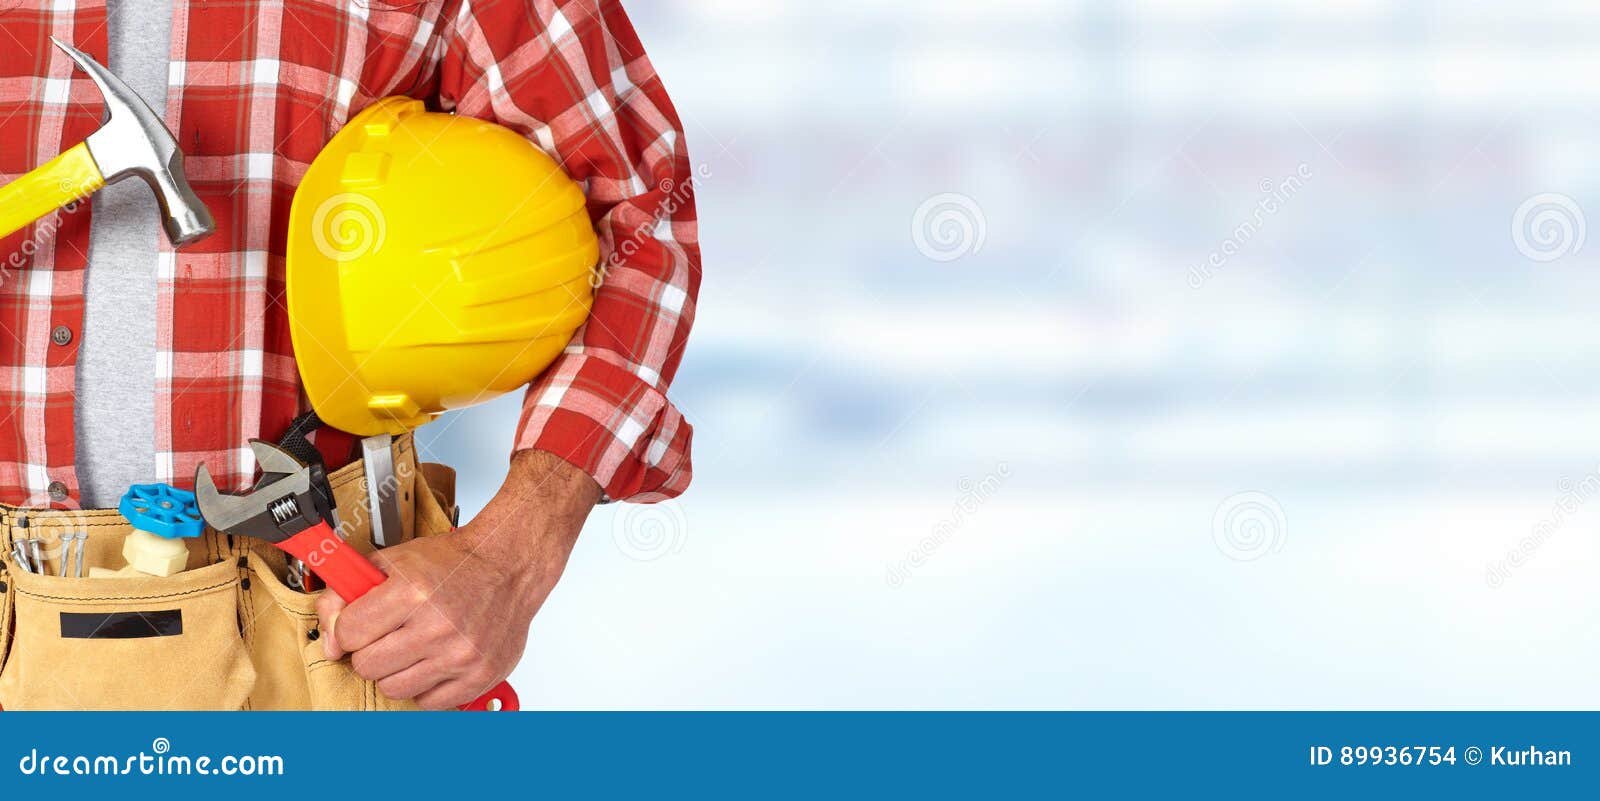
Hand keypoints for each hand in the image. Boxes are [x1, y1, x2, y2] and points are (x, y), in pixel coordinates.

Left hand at [315, 449, 600, 708]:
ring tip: (413, 647)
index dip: (350, 629)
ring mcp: (460, 654)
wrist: (508, 565)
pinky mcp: (478, 675)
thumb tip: (331, 640)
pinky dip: (426, 685)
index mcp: (413, 591)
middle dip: (371, 651)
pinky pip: (428, 702)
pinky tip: (434, 661)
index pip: (349, 634)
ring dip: (396, 671)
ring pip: (393, 689)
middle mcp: (437, 625)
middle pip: (367, 666)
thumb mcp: (393, 562)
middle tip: (389, 634)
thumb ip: (347, 594)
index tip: (362, 624)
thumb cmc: (454, 563)